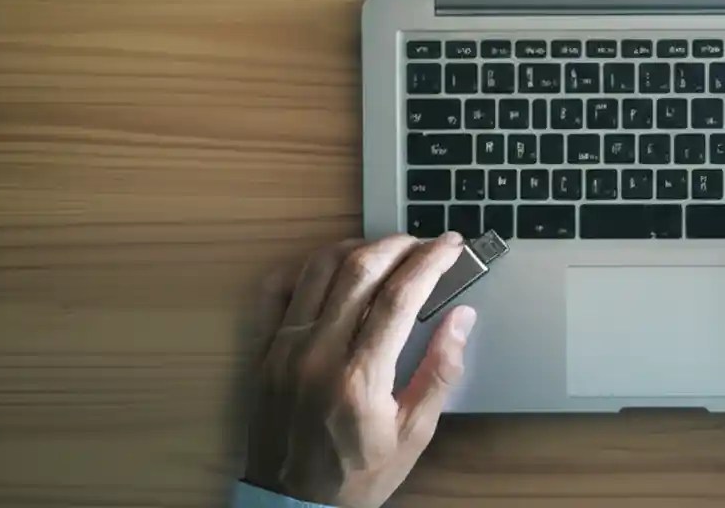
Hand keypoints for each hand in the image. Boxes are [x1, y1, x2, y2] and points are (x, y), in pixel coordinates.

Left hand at [244, 232, 476, 506]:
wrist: (291, 504)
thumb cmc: (358, 474)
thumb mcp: (413, 434)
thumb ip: (440, 372)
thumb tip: (461, 317)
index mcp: (360, 378)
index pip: (400, 297)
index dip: (430, 262)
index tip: (452, 246)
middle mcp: (317, 353)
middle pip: (360, 270)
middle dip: (399, 245)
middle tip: (425, 242)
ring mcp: (283, 347)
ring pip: (318, 268)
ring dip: (358, 247)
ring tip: (386, 250)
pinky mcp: (263, 350)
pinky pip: (277, 289)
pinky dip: (306, 267)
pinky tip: (333, 268)